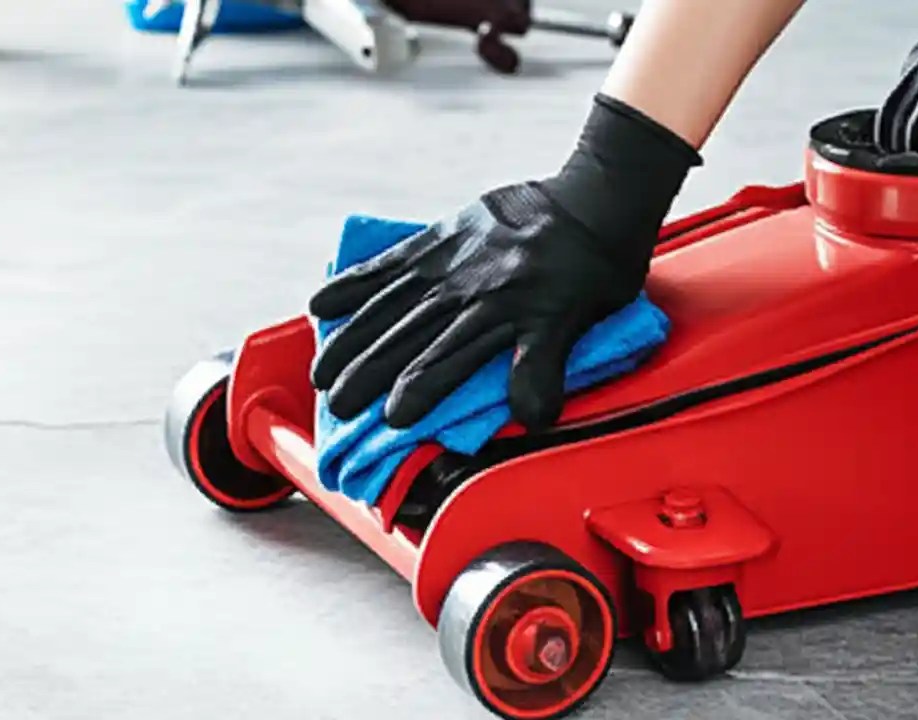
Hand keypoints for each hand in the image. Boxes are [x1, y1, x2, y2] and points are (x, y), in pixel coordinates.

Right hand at [309, 94, 699, 430]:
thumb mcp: (581, 319)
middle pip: (405, 338)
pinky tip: (320, 303)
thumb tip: (531, 417)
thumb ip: (544, 365)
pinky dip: (352, 283)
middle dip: (367, 374)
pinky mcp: (438, 237)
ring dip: (350, 341)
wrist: (596, 195)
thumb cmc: (595, 267)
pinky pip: (387, 264)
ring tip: (321, 373)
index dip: (417, 391)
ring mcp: (447, 261)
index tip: (391, 419)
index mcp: (500, 313)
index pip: (447, 360)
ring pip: (387, 307)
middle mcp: (466, 289)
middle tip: (336, 407)